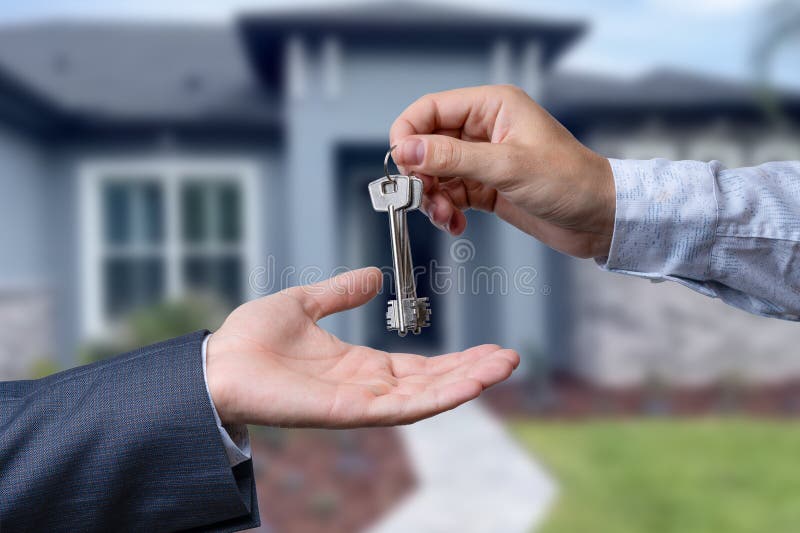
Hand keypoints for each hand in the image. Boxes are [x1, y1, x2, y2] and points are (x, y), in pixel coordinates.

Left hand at [206, 267, 518, 427]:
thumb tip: (373, 277)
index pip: (419, 367)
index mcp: (359, 366)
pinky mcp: (348, 412)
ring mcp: (360, 403)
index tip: (488, 348)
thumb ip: (340, 292)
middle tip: (511, 359)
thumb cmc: (252, 339)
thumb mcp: (305, 303)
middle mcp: (366, 388)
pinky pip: (402, 408)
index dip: (454, 359)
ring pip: (425, 397)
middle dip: (472, 372)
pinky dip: (439, 396)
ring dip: (466, 382)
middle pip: (432, 383)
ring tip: (504, 367)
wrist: (217, 362)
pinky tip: (469, 383)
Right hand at [390, 85, 614, 257]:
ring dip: (432, 197)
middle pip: (428, 144)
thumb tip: (407, 149)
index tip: (400, 163)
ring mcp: (484, 159)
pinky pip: (450, 194)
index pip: (431, 109)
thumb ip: (453, 157)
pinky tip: (455, 223)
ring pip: (436, 173)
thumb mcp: (507, 167)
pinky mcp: (486, 186)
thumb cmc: (571, 181)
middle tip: (423, 197)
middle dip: (421, 173)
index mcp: (492, 107)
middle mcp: (484, 129)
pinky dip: (446, 210)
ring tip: (444, 216)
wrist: (600, 218)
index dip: (408, 133)